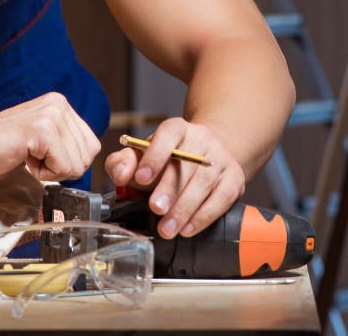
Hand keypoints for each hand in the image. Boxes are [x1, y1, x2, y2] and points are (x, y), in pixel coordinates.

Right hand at [0, 92, 100, 184]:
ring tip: (24, 155)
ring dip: (51, 170)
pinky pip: (63, 167)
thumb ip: (62, 143)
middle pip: (88, 155)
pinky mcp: (40, 129)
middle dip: (61, 167)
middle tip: (30, 157)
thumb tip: (86, 159)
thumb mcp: (39, 142)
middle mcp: (58, 103)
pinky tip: (21, 158)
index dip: (67, 162)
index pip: (91, 146)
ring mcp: (50, 114)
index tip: (39, 155)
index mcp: (59, 104)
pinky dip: (43, 173)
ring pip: (77, 163)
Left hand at [105, 117, 245, 238]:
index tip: (141, 177)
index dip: (154, 155)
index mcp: (176, 128)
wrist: (206, 156)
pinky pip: (222, 199)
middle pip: (186, 164)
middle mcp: (202, 139)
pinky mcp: (235, 179)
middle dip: (169, 189)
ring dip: (184, 209)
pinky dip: (204, 216)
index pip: (168, 134)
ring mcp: (221, 158)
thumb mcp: (141, 155)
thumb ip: (123, 162)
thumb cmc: (168, 159)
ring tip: (167, 228)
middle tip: (155, 208)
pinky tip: (188, 229)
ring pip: (204, 183)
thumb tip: (122, 174)